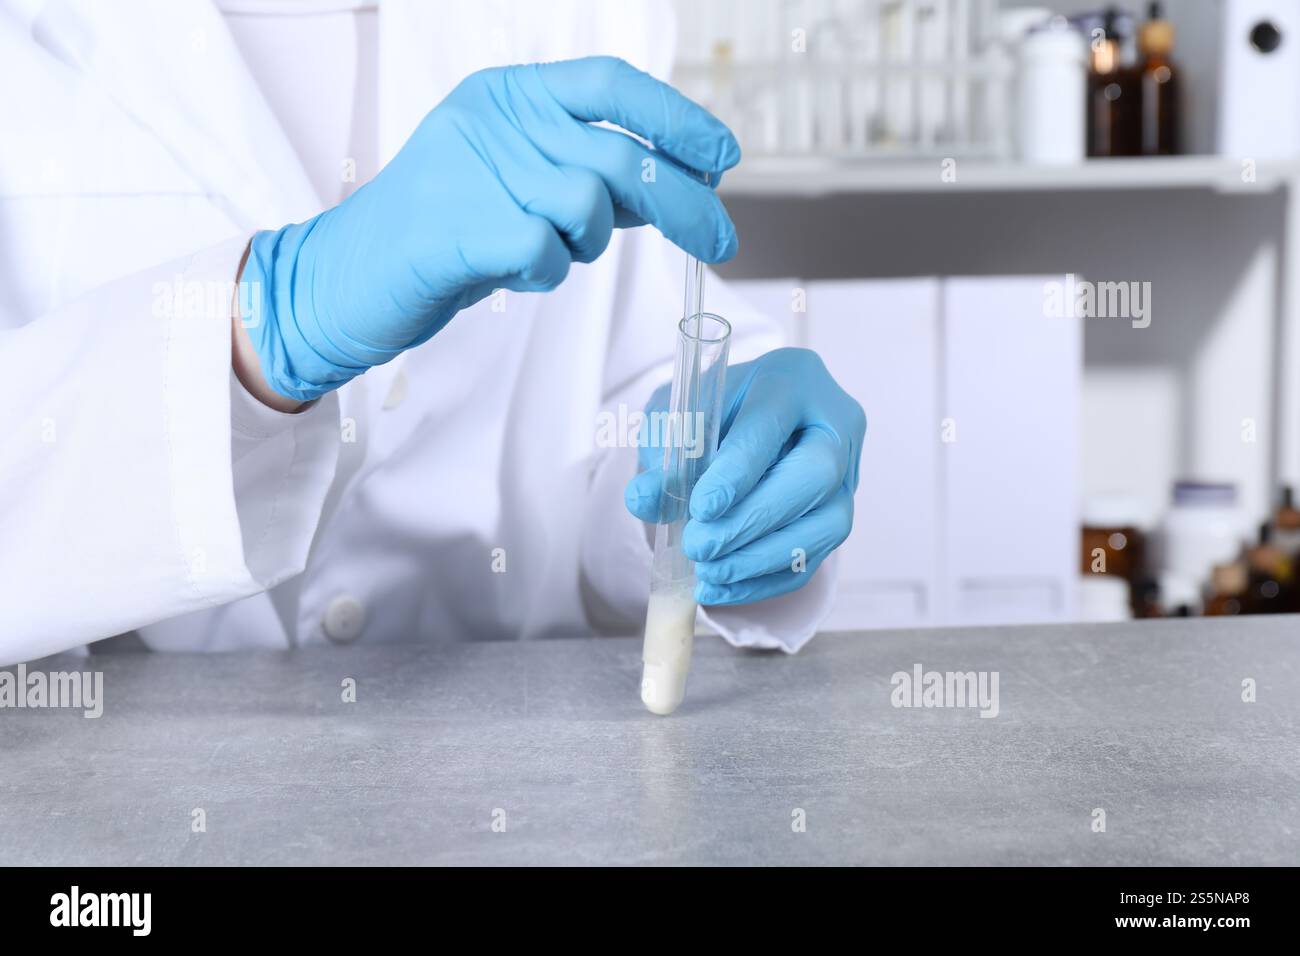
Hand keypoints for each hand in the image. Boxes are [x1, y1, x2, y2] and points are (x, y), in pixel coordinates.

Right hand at [242, 57, 740, 400]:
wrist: (343, 279)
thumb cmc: (441, 237)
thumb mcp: (518, 187)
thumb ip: (587, 177)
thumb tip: (676, 183)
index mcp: (507, 95)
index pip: (611, 86)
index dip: (676, 117)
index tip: (723, 156)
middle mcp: (491, 118)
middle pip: (619, 156)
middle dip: (685, 204)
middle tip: (720, 241)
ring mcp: (470, 166)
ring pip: (587, 207)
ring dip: (585, 247)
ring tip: (543, 254)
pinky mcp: (456, 224)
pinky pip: (547, 252)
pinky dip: (544, 273)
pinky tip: (510, 272)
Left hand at [626, 348, 865, 605]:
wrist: (740, 431)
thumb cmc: (710, 415)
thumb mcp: (675, 418)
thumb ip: (662, 452)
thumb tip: (644, 498)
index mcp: (792, 380)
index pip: (771, 425)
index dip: (738, 470)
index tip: (702, 507)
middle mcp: (833, 423)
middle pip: (814, 475)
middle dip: (753, 519)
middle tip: (700, 545)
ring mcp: (847, 474)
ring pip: (825, 524)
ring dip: (760, 557)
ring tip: (708, 572)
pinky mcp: (839, 515)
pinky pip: (813, 558)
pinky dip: (764, 580)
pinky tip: (721, 587)